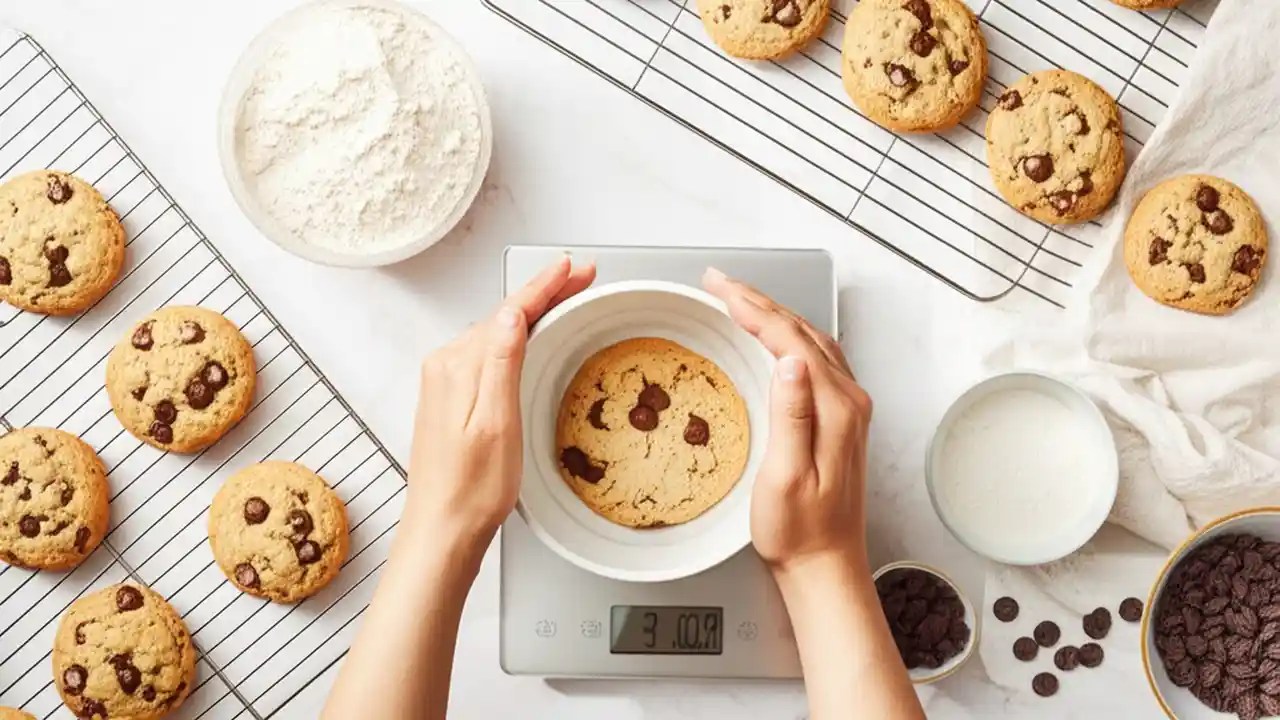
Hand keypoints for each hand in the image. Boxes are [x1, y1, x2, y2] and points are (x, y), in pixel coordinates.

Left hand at [407, 257, 595, 547]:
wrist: (442, 531)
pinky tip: (529, 338)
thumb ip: (501, 362)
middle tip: (582, 278)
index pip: (509, 313)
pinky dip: (514, 338)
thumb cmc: (472, 489)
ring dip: (530, 313)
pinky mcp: (450, 400)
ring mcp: (446, 383)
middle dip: (543, 294)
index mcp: (458, 367)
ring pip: (495, 334)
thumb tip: (511, 312)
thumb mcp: (497, 422)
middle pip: (503, 317)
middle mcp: (446, 367)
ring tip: (564, 298)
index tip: (572, 267)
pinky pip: (487, 355)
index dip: (545, 286)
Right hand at [702, 268, 871, 575]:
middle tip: (718, 282)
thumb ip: (791, 416)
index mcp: (834, 409)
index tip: (720, 290)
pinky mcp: (840, 418)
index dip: (752, 310)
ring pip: (810, 340)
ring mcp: (847, 408)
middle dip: (758, 301)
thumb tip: (789, 361)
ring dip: (773, 314)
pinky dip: (787, 336)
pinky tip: (772, 336)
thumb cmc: (799, 531)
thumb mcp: (785, 478)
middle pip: (801, 331)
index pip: (789, 341)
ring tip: (737, 298)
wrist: (826, 565)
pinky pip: (814, 358)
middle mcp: (848, 401)